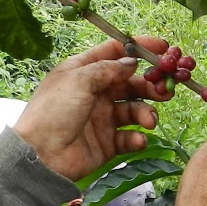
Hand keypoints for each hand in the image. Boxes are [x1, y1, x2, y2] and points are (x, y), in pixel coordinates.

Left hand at [14, 36, 169, 181]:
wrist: (41, 156)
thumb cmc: (54, 111)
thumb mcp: (79, 80)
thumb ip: (108, 69)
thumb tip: (132, 63)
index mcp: (83, 71)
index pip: (115, 52)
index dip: (139, 49)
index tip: (163, 49)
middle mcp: (94, 92)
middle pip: (130, 82)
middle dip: (149, 85)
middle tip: (165, 90)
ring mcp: (102, 117)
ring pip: (133, 109)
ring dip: (146, 112)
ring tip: (149, 120)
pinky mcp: (107, 142)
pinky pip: (129, 136)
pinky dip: (137, 138)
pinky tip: (138, 139)